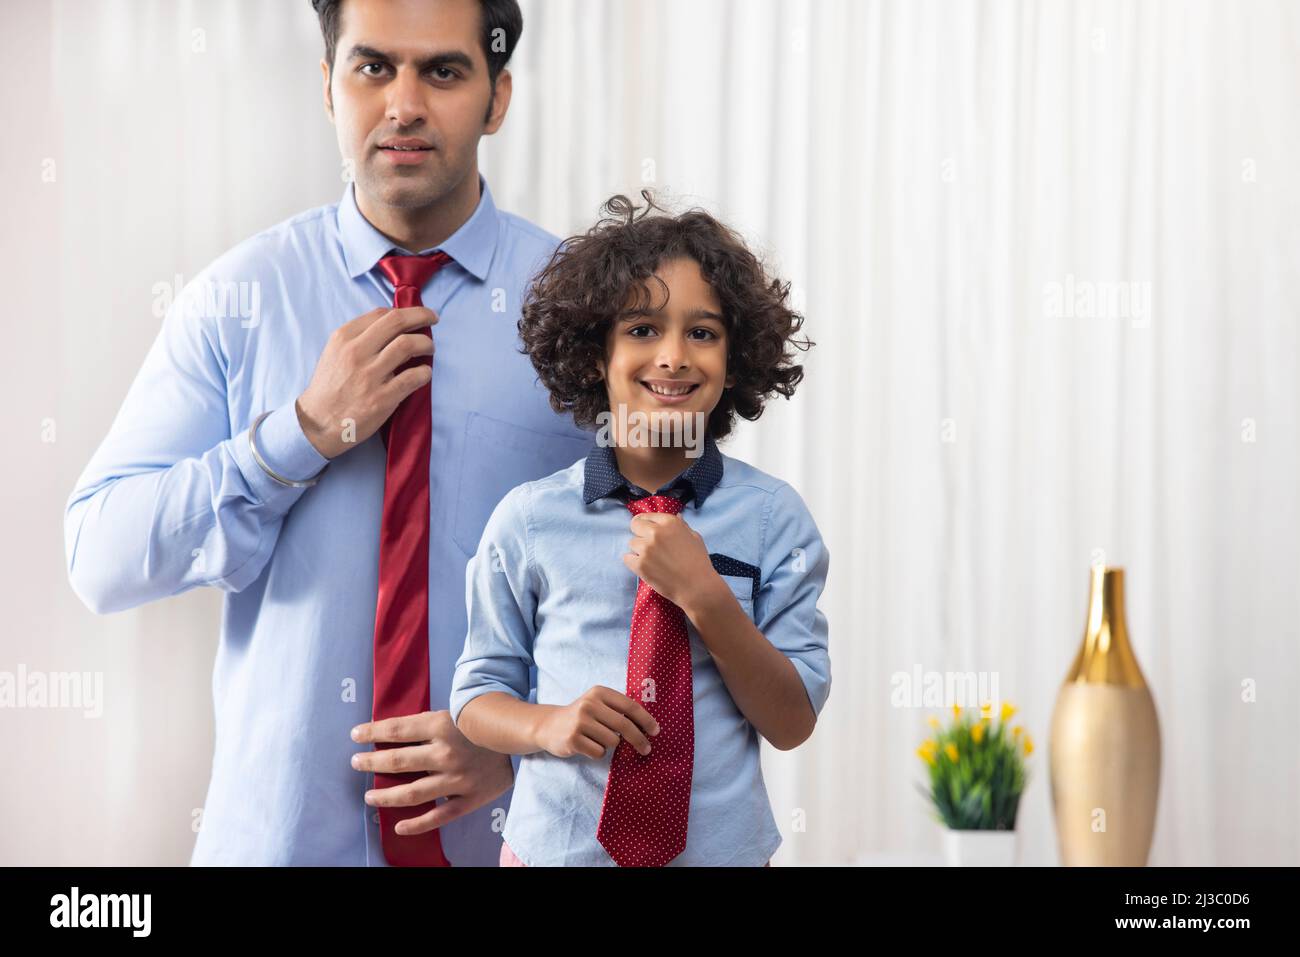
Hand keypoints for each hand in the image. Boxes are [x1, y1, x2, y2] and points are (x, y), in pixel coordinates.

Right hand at [296, 305, 439, 458]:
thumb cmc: (330, 387)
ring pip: (408, 345)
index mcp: (344, 338)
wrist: (317, 423)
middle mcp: (356, 352)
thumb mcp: (335, 353)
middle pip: (397, 322)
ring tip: (429, 348)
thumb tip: (395, 325)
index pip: (381, 314)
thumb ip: (360, 338)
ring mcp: (369, 375)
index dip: (405, 311)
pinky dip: (425, 372)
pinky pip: (413, 377)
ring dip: (426, 343)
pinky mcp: (382, 398)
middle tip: (433, 318)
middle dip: (422, 315)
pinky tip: (425, 373)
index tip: (417, 315)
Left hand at [350, 709, 513, 835]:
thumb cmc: (482, 726)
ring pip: (411, 793)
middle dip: (371, 763)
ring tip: (369, 796)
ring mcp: (457, 778)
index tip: (355, 735)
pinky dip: (416, 824)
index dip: (372, 733)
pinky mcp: (469, 798)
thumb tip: (391, 732)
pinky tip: (399, 826)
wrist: (521, 739)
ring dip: (385, 796)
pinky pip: (438, 816)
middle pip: (398, 761)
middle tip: (356, 763)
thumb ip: (428, 724)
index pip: (397, 730)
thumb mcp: (456, 713)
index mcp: (441, 725)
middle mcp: (446, 753)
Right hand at [533, 686, 659, 758]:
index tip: (656, 731)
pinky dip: (598, 752)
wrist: (549, 725)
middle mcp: (589, 705)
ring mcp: (580, 722)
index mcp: (599, 692)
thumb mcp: (597, 704)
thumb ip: (618, 709)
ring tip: (597, 739)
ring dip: (610, 745)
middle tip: (647, 749)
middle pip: (624, 725)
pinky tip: (587, 745)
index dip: (646, 720)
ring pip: (613, 741)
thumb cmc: (582, 716)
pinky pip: (599, 752)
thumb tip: (649, 725)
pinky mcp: (573, 739)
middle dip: (639, 739)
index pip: (630, 706)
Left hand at [623, 510, 725, 614]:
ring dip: (639, 550)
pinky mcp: (640, 565)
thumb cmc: (699, 562)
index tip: (646, 530)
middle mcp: (656, 532)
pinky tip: (645, 567)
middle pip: (635, 526)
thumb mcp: (695, 537)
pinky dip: (633, 563)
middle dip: (639, 534)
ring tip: (652, 560)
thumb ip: (682, 526)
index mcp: (669, 522)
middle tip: (648, 545)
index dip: (646, 524)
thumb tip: (677, 516)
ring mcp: (646, 548)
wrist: (697, 587)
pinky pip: (627, 558)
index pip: (646, 516)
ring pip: (631, 543)